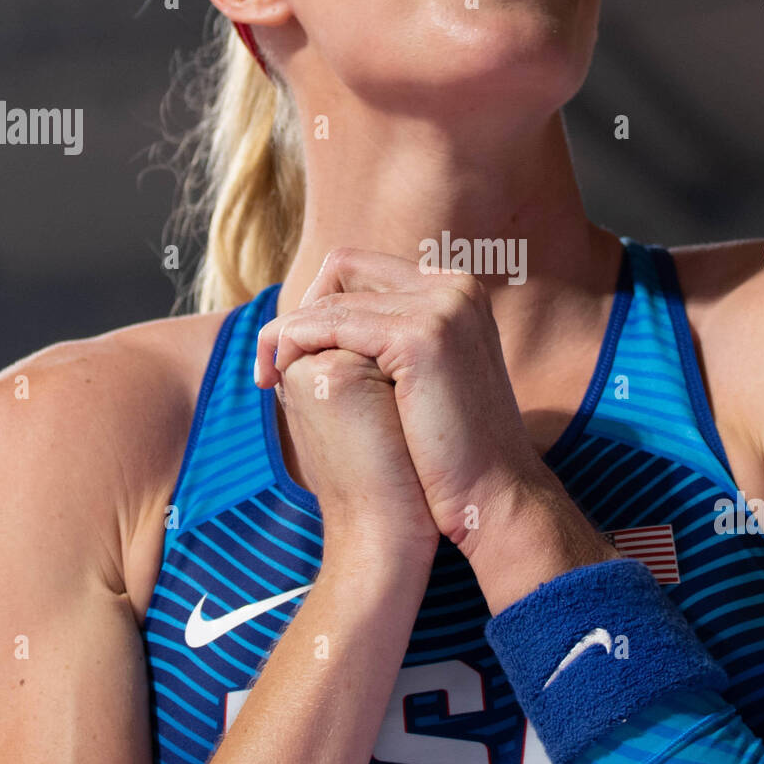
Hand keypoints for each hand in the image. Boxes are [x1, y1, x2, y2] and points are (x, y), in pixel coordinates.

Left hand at [255, 247, 550, 554]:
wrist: (493, 497)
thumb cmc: (451, 451)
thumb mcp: (425, 379)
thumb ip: (389, 341)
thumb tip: (330, 326)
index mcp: (458, 291)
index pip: (365, 268)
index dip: (322, 302)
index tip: (295, 348)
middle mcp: (454, 285)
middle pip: (345, 266)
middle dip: (303, 307)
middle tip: (276, 357)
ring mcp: (443, 307)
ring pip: (332, 296)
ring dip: (289, 330)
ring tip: (270, 371)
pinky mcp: (423, 337)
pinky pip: (332, 323)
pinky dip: (297, 341)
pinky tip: (281, 374)